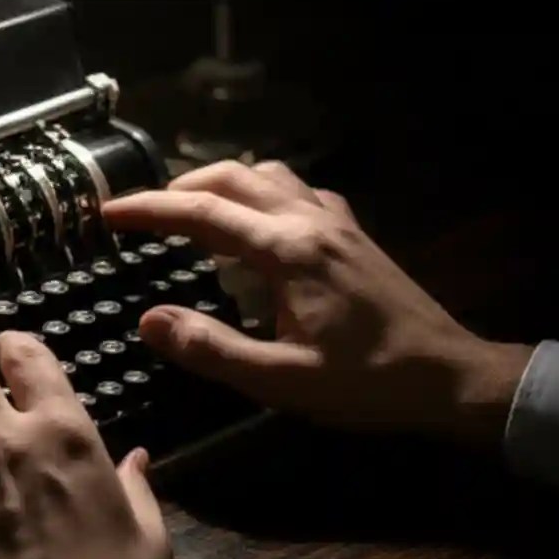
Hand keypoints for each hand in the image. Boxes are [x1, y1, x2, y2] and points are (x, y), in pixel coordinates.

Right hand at [102, 160, 533, 445]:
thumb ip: (212, 349)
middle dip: (178, 186)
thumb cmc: (366, 384)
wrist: (450, 377)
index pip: (203, 212)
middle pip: (233, 175)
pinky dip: (262, 192)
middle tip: (140, 211)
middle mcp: (310, 221)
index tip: (107, 211)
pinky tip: (257, 223)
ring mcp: (336, 221)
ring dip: (221, 181)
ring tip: (189, 210)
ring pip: (267, 173)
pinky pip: (297, 190)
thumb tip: (149, 320)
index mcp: (288, 252)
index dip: (148, 209)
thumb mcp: (281, 381)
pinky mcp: (353, 232)